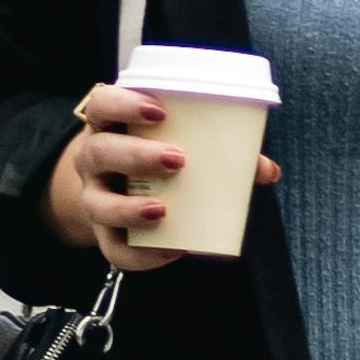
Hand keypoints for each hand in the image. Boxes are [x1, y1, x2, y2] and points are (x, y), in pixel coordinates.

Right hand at [44, 82, 278, 275]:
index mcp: (109, 125)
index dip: (122, 104)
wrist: (114, 191)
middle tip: (179, 160)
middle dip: (137, 156)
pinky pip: (113, 250)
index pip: (101, 104)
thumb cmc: (153, 155)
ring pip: (96, 204)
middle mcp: (93, 159)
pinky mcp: (102, 234)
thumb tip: (267, 169)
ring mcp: (92, 197)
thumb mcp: (175, 142)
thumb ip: (220, 152)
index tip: (158, 111)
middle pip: (99, 152)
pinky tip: (172, 251)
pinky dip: (142, 255)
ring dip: (129, 208)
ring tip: (163, 210)